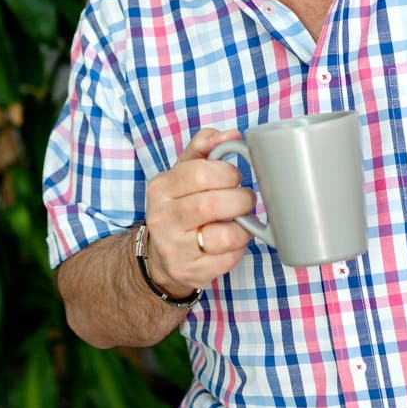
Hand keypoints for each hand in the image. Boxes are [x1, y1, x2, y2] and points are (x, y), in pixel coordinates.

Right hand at [145, 128, 255, 296]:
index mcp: (160, 188)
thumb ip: (205, 146)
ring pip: (224, 236)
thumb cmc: (181, 203)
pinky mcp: (189, 272)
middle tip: (246, 198)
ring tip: (243, 220)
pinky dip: (240, 248)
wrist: (162, 253)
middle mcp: (162, 219)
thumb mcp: (184, 171)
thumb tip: (232, 135)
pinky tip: (234, 240)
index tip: (235, 176)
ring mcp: (174, 249)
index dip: (227, 173)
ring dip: (244, 226)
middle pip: (212, 204)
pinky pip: (228, 260)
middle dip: (240, 199)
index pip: (200, 173)